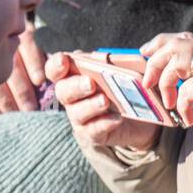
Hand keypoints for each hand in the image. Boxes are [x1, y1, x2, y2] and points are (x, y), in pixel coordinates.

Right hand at [46, 51, 161, 151]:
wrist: (137, 121)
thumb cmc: (125, 89)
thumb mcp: (122, 72)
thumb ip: (116, 63)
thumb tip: (115, 58)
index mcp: (73, 77)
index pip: (55, 70)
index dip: (55, 65)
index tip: (64, 60)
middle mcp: (71, 97)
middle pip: (62, 91)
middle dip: (75, 86)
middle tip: (90, 83)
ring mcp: (79, 117)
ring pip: (76, 112)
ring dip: (90, 105)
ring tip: (104, 101)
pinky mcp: (92, 134)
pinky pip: (93, 130)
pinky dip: (104, 123)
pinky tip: (117, 118)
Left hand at [141, 32, 192, 137]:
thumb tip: (183, 108)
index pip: (187, 39)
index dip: (163, 42)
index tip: (145, 51)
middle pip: (178, 44)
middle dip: (156, 60)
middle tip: (147, 81)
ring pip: (177, 64)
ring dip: (165, 84)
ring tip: (168, 102)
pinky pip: (187, 90)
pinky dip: (182, 106)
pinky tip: (188, 118)